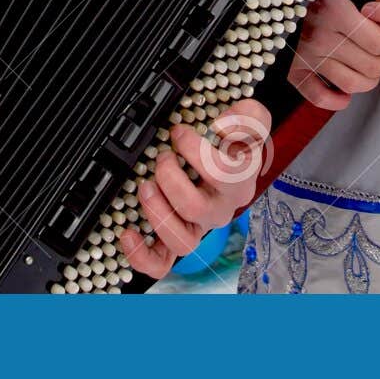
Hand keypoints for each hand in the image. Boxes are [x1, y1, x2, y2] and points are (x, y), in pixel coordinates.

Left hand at [121, 98, 268, 279]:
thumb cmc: (235, 143)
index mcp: (239, 181)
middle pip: (196, 209)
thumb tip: (223, 125)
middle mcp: (220, 209)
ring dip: (157, 213)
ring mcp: (199, 227)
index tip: (179, 132)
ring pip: (181, 242)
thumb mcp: (251, 120)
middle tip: (162, 157)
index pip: (224, 173)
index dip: (195, 150)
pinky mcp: (177, 240)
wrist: (232, 163)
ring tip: (145, 187)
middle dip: (170, 178)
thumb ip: (248, 116)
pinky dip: (141, 254)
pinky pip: (161, 263)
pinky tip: (128, 233)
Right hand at [287, 0, 379, 109]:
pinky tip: (344, 92)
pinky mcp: (290, 67)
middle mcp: (321, 36)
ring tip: (373, 66)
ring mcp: (305, 54)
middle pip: (373, 66)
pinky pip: (315, 95)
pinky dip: (334, 99)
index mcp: (333, 8)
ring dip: (370, 79)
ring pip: (352, 83)